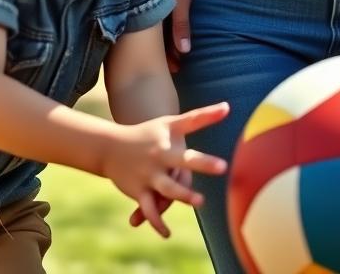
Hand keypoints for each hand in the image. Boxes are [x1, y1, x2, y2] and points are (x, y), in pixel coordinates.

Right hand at [102, 102, 228, 237]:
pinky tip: (167, 233)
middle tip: (223, 167)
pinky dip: (156, 222)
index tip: (226, 111)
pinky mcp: (138, 191)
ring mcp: (149, 174)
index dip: (208, 117)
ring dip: (183, 195)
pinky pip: (148, 209)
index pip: (192, 124)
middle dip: (201, 163)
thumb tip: (228, 107)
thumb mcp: (171, 123)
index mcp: (170, 138)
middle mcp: (160, 156)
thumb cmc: (150, 133)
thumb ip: (200, 117)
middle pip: (183, 160)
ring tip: (200, 201)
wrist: (111, 146)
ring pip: (167, 188)